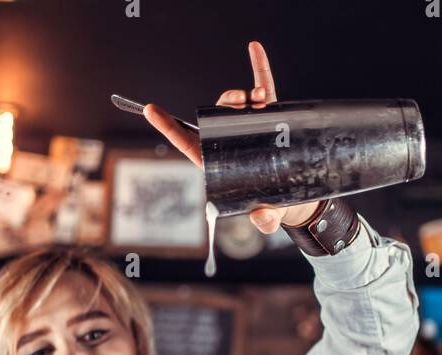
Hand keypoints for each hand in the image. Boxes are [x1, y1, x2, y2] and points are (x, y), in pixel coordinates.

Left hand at [143, 40, 319, 234]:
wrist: (290, 196)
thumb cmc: (269, 206)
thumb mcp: (267, 215)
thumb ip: (263, 219)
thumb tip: (263, 218)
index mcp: (217, 161)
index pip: (187, 141)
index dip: (168, 127)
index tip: (151, 110)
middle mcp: (229, 139)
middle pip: (216, 114)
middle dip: (224, 103)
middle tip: (241, 102)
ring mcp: (249, 126)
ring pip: (238, 103)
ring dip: (246, 95)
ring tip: (259, 98)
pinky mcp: (270, 117)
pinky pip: (262, 88)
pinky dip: (259, 70)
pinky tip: (255, 49)